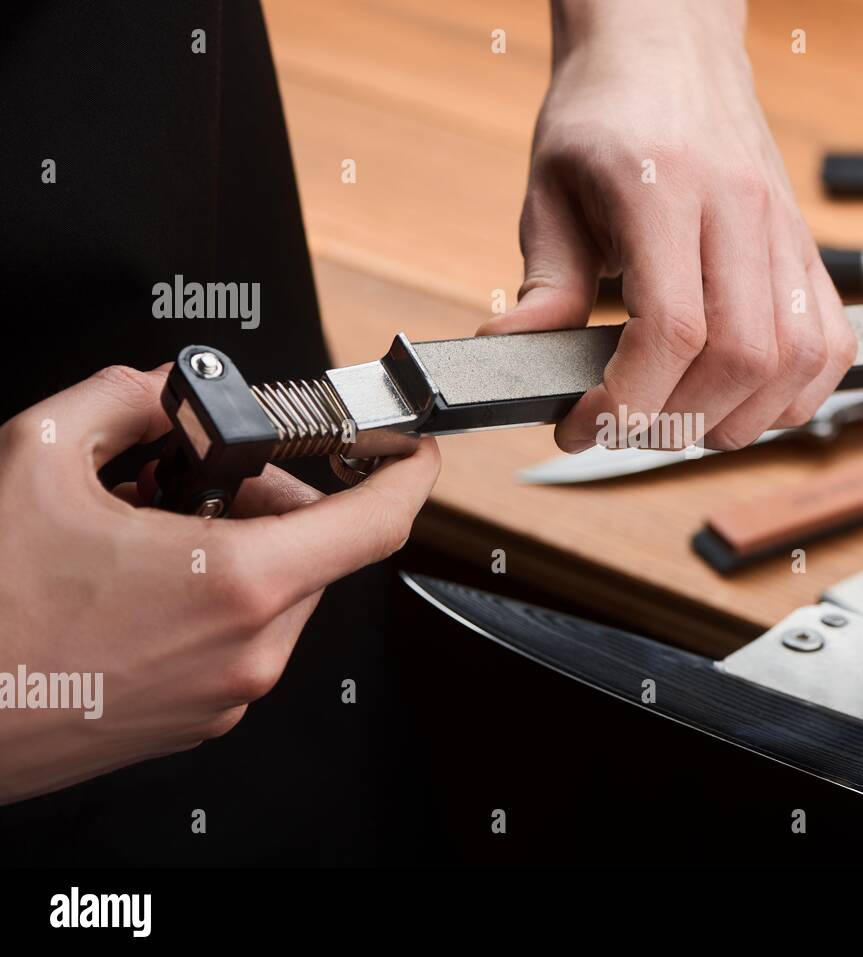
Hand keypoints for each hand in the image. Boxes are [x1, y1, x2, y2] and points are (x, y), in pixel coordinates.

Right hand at [0, 364, 439, 804]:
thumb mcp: (38, 458)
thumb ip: (121, 398)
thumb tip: (159, 389)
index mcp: (236, 584)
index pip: (376, 523)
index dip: (408, 475)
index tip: (413, 453)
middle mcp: (248, 650)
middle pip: (314, 551)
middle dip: (272, 501)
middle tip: (206, 480)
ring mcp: (227, 695)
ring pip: (277, 595)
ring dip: (239, 550)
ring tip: (154, 534)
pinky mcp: (200, 721)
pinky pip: (241, 640)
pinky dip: (215, 599)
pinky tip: (145, 582)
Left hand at [481, 0, 856, 451]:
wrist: (670, 47)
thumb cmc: (608, 112)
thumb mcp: (551, 186)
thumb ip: (545, 279)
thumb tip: (516, 354)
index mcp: (668, 187)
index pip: (673, 326)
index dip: (630, 398)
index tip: (585, 424)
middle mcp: (741, 210)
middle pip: (742, 356)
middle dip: (678, 420)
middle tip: (627, 426)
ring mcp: (785, 231)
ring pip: (797, 359)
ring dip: (738, 418)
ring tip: (681, 418)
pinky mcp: (806, 249)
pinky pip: (832, 342)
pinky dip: (795, 394)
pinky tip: (744, 398)